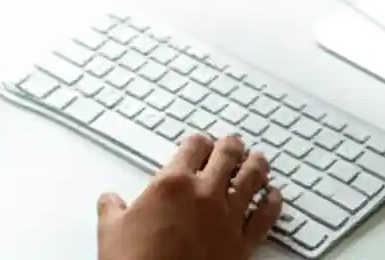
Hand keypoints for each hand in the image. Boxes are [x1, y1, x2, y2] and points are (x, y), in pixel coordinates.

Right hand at [97, 134, 282, 259]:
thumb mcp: (111, 230)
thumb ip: (112, 208)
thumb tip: (109, 201)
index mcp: (172, 184)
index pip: (193, 147)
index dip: (199, 141)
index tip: (200, 142)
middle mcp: (204, 194)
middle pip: (228, 155)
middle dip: (232, 146)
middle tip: (234, 143)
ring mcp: (227, 217)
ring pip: (252, 179)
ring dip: (257, 165)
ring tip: (259, 159)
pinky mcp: (242, 243)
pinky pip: (266, 216)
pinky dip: (273, 202)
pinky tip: (274, 196)